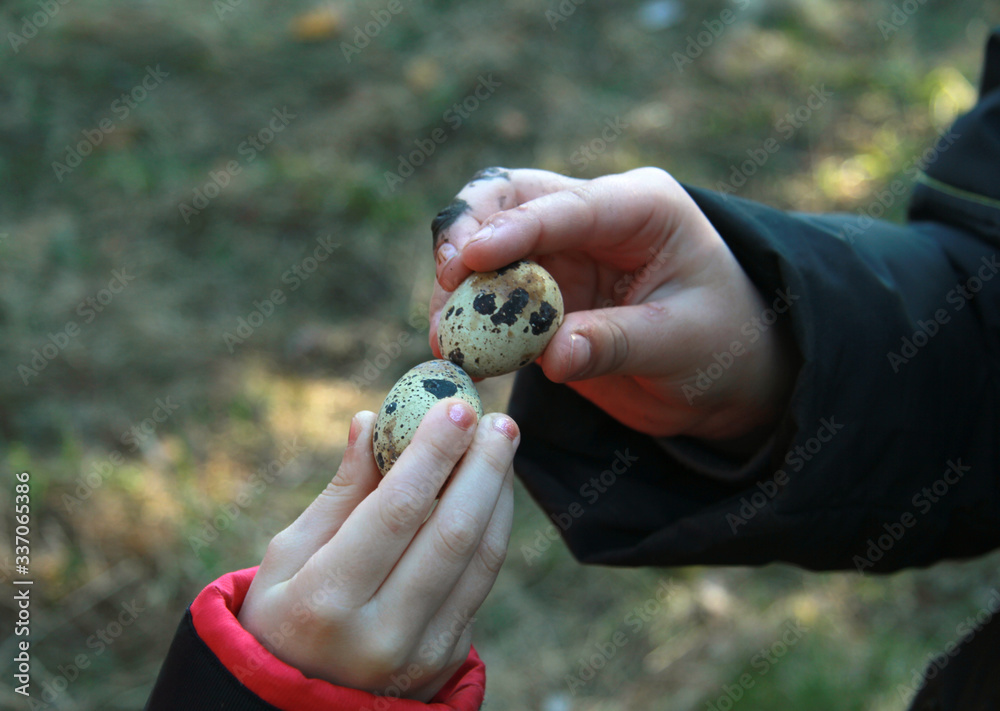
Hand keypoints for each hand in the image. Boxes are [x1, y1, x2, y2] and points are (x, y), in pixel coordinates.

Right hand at [238, 400, 516, 701]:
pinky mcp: (448, 659)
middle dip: (482, 466)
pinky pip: (481, 582)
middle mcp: (383, 634)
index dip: (432, 453)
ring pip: (481, 558)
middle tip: (496, 420)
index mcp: (327, 602)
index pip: (397, 512)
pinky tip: (492, 492)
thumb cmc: (281, 620)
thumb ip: (339, 494)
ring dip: (498, 493)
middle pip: (453, 533)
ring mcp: (423, 654)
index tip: (455, 407)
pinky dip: (493, 529)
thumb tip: (370, 422)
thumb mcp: (286, 558)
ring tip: (501, 445)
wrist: (297, 710)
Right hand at [429, 167, 797, 447]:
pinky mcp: (540, 291)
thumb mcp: (681, 343)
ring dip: (457, 284)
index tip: (470, 257)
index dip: (515, 229)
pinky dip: (467, 316)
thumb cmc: (721, 341)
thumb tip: (551, 355)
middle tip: (444, 278)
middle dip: (468, 233)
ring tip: (442, 331)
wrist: (725, 374)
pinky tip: (453, 347)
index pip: (569, 206)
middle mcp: (593, 217)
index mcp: (641, 207)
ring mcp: (562, 252)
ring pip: (488, 245)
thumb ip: (616, 343)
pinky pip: (491, 295)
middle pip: (511, 199)